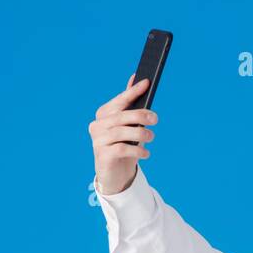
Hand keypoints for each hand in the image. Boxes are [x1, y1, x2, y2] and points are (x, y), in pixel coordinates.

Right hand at [90, 73, 158, 195]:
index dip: (133, 92)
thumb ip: (130, 103)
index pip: (119, 101)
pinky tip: (146, 153)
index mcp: (103, 114)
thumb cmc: (123, 145)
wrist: (115, 174)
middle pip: (120, 117)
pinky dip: (137, 151)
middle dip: (140, 115)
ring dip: (140, 134)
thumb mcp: (128, 125)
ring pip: (121, 133)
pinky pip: (121, 149)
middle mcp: (97, 125)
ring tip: (151, 137)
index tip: (147, 83)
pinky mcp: (103, 156)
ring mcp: (98, 140)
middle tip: (155, 119)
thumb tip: (135, 78)